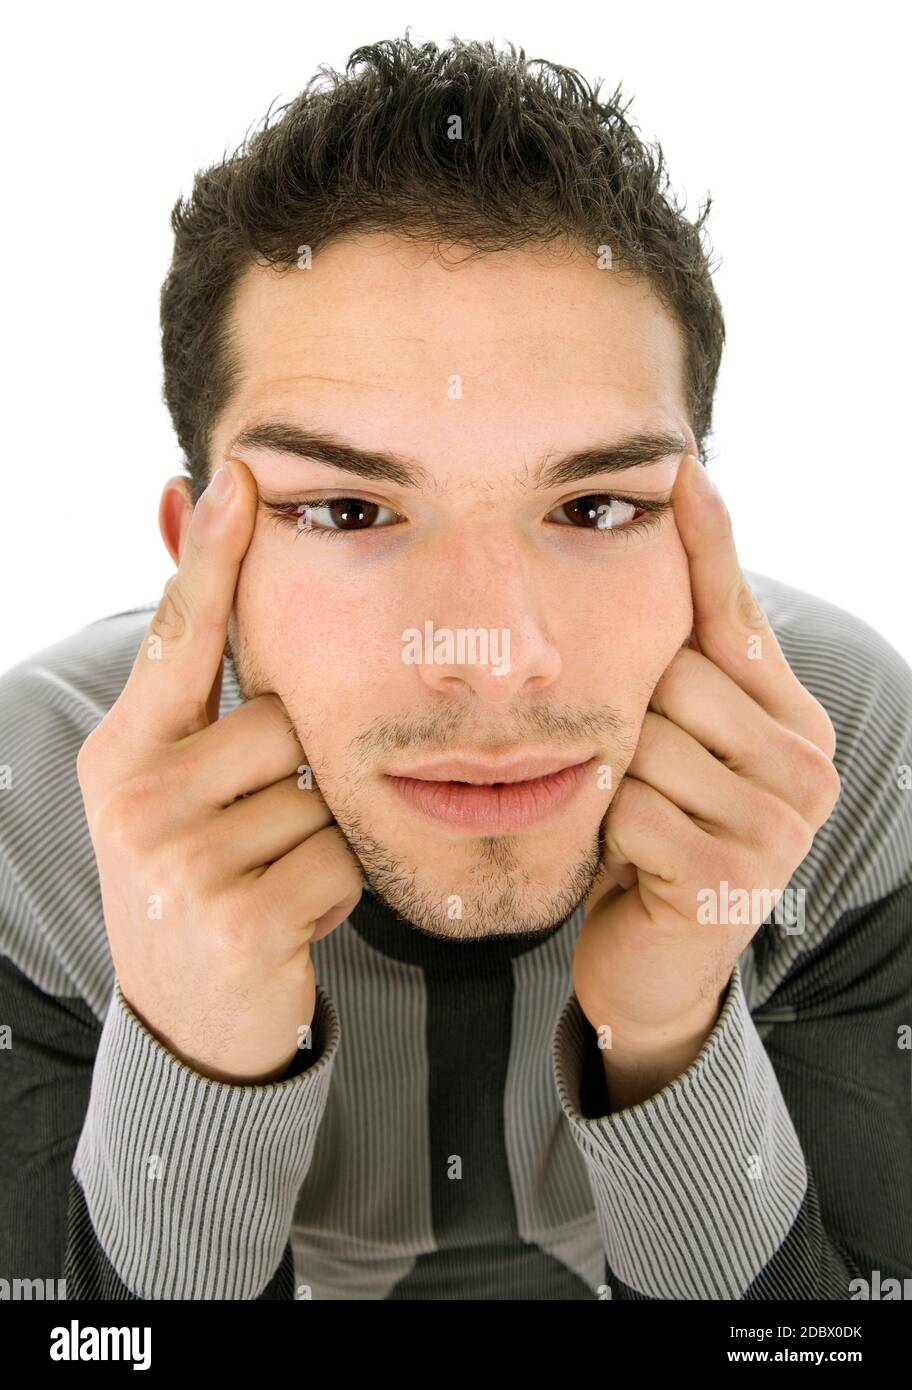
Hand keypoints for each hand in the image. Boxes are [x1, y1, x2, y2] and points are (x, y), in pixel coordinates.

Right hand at [76, 458, 363, 1083]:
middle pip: (286, 719)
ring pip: (324, 791)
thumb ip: (193, 689)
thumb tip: (177, 522)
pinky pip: (339, 857)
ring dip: (318, 837)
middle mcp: (138, 794)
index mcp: (123, 750)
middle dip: (298, 775)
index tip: (239, 470)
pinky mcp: (237, 915)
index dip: (212, 554)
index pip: (179, 634)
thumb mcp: (174, 787)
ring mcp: (181, 858)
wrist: (189, 1018)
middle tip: (255, 836)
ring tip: (267, 877)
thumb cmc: (196, 876)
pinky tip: (287, 920)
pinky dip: (333, 890)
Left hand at [572, 453, 840, 1106]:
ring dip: (618, 783)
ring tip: (639, 822)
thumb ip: (689, 676)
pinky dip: (610, 835)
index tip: (681, 469)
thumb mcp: (678, 750)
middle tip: (639, 782)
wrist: (654, 962)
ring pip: (648, 742)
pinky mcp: (733, 877)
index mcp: (793, 720)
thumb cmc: (660, 838)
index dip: (708, 543)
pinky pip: (630, 809)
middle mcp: (805, 763)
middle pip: (675, 675)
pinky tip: (632, 865)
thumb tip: (674, 555)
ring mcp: (779, 823)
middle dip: (633, 722)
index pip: (737, 615)